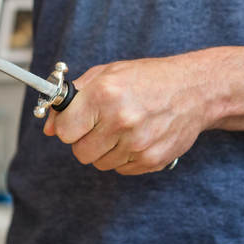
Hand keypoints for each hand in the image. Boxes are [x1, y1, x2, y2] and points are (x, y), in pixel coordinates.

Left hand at [43, 55, 208, 174]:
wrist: (195, 90)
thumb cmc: (149, 79)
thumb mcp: (108, 74)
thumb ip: (74, 98)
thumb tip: (48, 127)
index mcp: (105, 95)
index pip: (64, 132)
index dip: (68, 127)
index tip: (76, 122)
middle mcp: (120, 120)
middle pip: (80, 152)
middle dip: (86, 140)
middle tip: (102, 125)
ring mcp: (137, 143)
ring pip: (100, 163)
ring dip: (106, 149)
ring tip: (124, 128)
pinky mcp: (151, 160)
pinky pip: (121, 169)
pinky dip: (125, 157)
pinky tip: (138, 137)